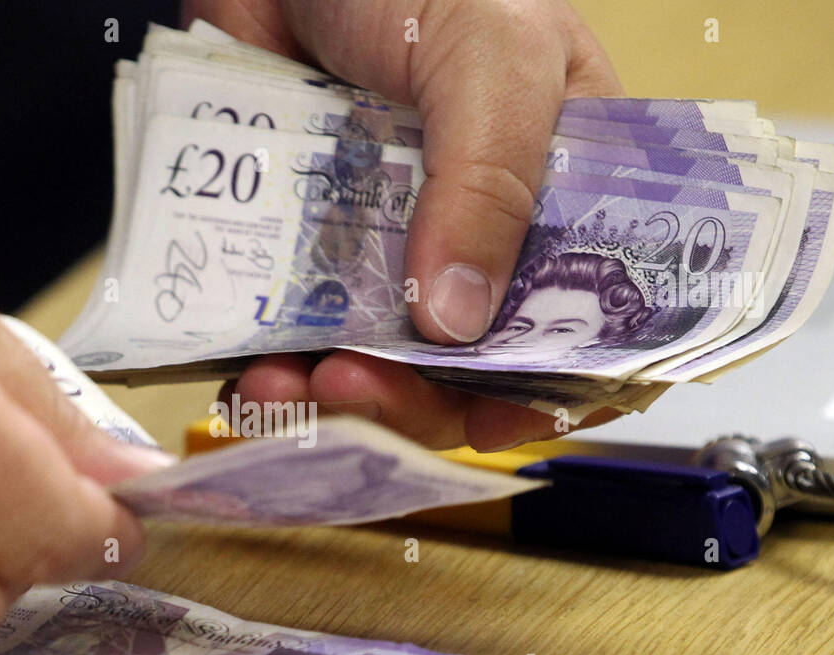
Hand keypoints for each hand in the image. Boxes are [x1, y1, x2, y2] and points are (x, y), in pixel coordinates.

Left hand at [184, 0, 624, 449]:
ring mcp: (385, 242)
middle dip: (411, 401)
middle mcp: (476, 232)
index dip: (552, 387)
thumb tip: (455, 321)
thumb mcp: (490, 52)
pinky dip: (273, 368)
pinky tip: (248, 374)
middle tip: (352, 389)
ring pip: (376, 362)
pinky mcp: (304, 245)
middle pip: (465, 367)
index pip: (584, 320)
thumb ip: (490, 178)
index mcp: (562, 192)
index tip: (493, 424)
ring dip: (331, 396)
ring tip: (280, 385)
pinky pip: (295, 334)